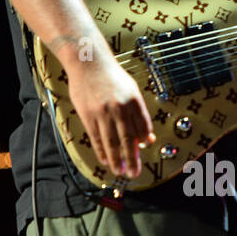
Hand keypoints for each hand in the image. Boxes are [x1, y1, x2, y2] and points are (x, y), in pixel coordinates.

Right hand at [66, 59, 155, 177]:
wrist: (88, 62)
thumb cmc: (111, 77)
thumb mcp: (131, 90)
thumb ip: (139, 114)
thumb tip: (147, 138)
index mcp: (134, 100)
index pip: (143, 127)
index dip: (143, 141)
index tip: (143, 152)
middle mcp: (120, 107)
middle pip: (128, 139)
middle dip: (132, 159)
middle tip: (134, 173)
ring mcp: (103, 112)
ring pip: (112, 142)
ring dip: (116, 159)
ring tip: (119, 171)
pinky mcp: (89, 115)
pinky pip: (96, 138)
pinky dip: (101, 151)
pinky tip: (105, 160)